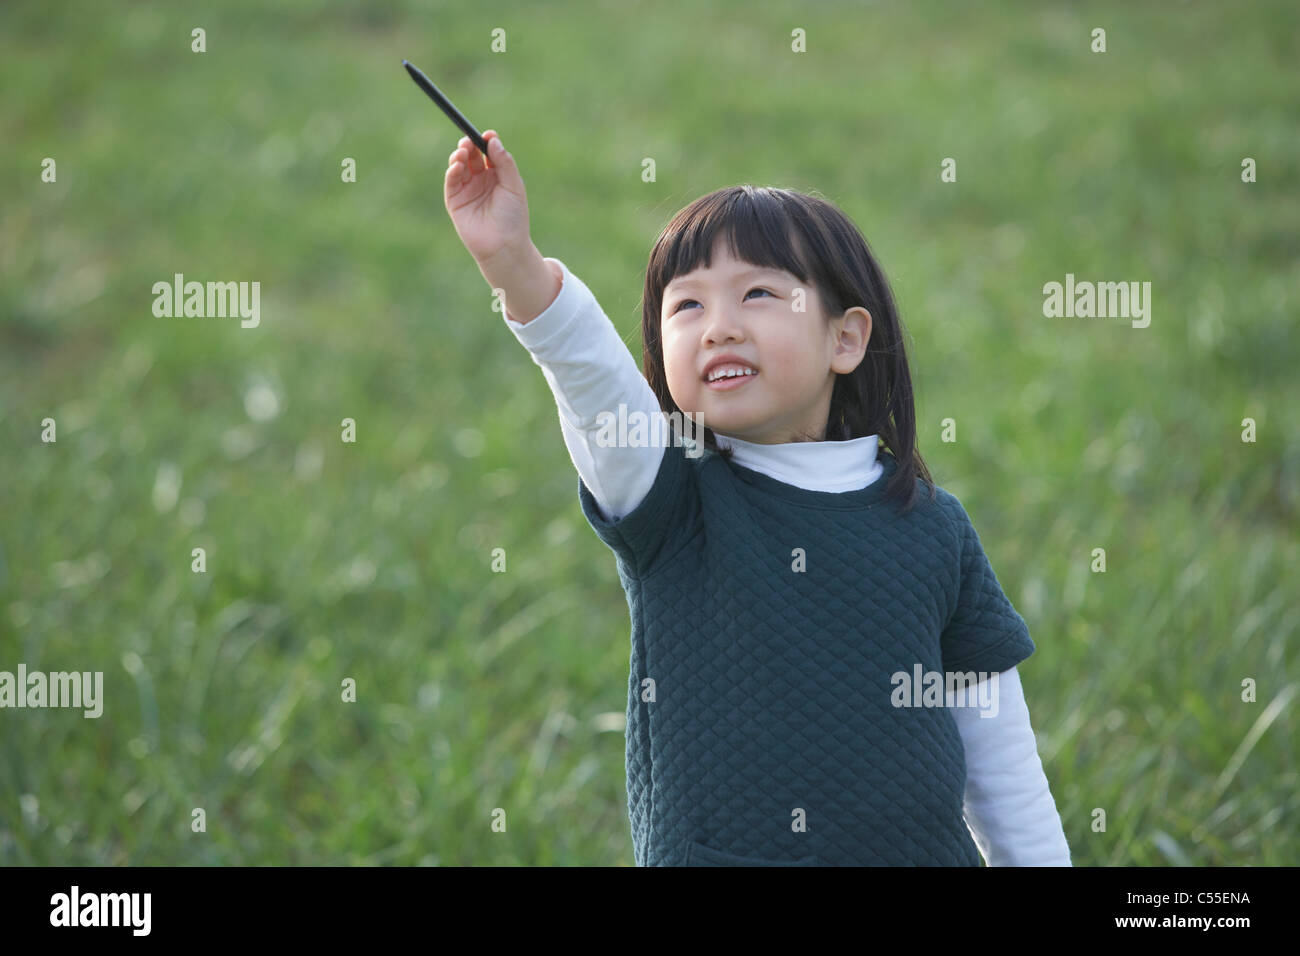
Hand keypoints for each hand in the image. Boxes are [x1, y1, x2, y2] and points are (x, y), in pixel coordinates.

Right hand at [443, 130, 529, 265]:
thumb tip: (492, 139)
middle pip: (472, 155)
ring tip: (463, 152)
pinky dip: (452, 171)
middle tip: (470, 140)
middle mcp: (481, 180)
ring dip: (459, 155)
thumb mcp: (514, 186)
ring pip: (459, 165)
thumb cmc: (513, 217)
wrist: (504, 245)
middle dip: (470, 145)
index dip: (486, 141)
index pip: (488, 152)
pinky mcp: (455, 201)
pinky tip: (457, 165)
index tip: (488, 135)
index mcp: (497, 175)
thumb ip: (504, 162)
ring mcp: (467, 189)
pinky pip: (451, 181)